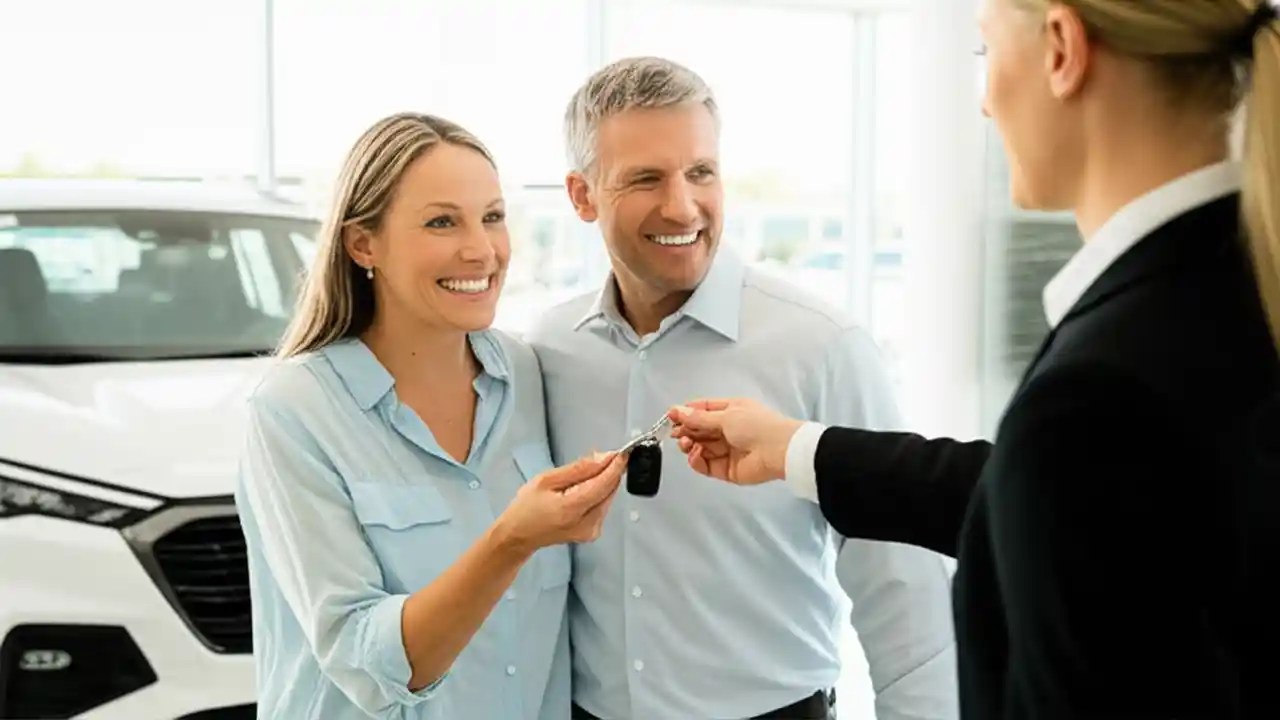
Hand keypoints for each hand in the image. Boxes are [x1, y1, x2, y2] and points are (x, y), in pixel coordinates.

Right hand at [494, 452, 625, 554]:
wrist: (519, 535)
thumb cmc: (527, 507)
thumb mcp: (546, 480)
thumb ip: (578, 469)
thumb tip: (604, 458)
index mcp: (572, 509)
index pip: (604, 483)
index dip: (616, 465)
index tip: (623, 452)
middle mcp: (587, 524)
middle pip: (609, 491)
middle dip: (608, 472)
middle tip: (598, 458)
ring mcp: (592, 531)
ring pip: (608, 498)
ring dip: (603, 483)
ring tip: (582, 477)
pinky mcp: (594, 533)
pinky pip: (603, 506)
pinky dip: (598, 494)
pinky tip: (582, 491)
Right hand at [668, 398, 803, 485]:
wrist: (779, 451)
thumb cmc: (757, 426)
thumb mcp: (726, 416)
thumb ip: (699, 418)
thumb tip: (677, 411)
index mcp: (731, 411)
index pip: (704, 410)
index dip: (687, 412)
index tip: (670, 415)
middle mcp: (728, 430)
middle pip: (700, 429)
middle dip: (686, 429)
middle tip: (675, 432)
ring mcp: (726, 450)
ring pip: (700, 447)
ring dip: (689, 444)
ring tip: (685, 443)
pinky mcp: (725, 469)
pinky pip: (705, 464)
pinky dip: (696, 460)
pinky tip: (694, 454)